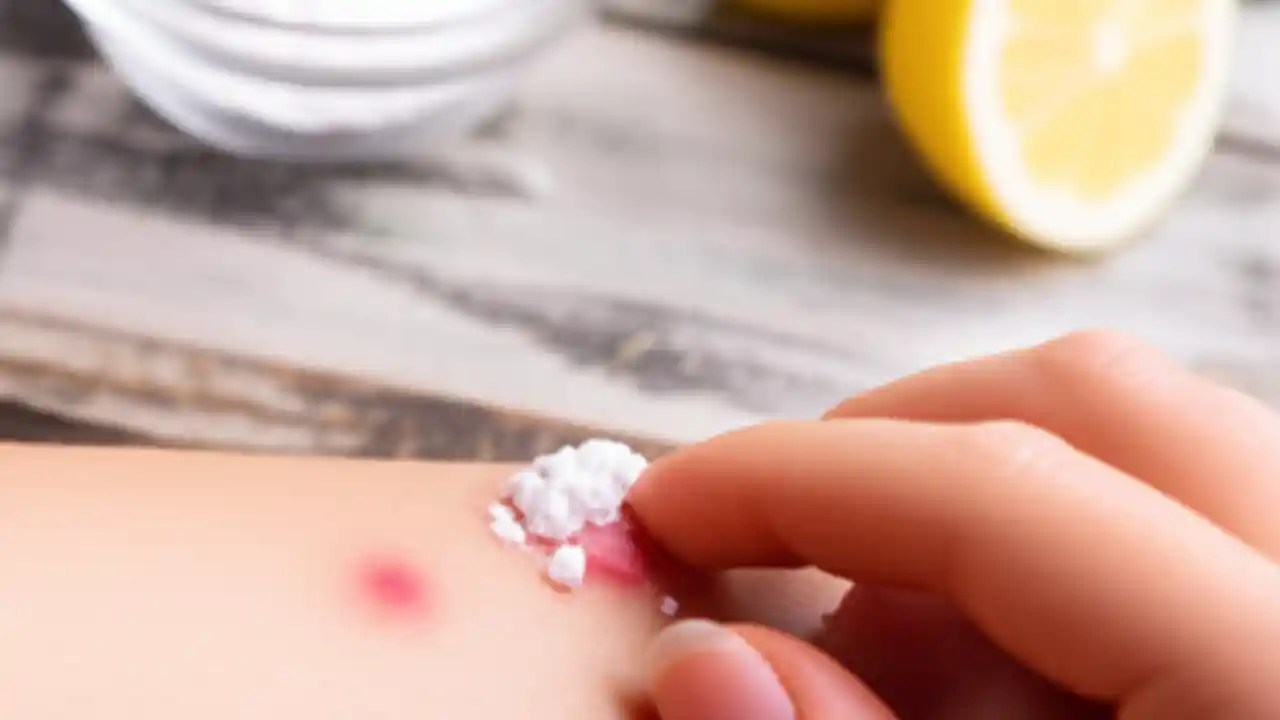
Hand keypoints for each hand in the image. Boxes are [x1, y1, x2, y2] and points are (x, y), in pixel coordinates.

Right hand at [630, 331, 1279, 719]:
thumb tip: (709, 664)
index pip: (1007, 493)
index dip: (800, 479)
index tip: (672, 504)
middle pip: (1100, 404)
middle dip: (890, 452)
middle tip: (768, 541)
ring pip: (1153, 448)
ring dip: (975, 508)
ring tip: (879, 641)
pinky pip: (1192, 525)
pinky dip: (1056, 563)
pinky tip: (987, 675)